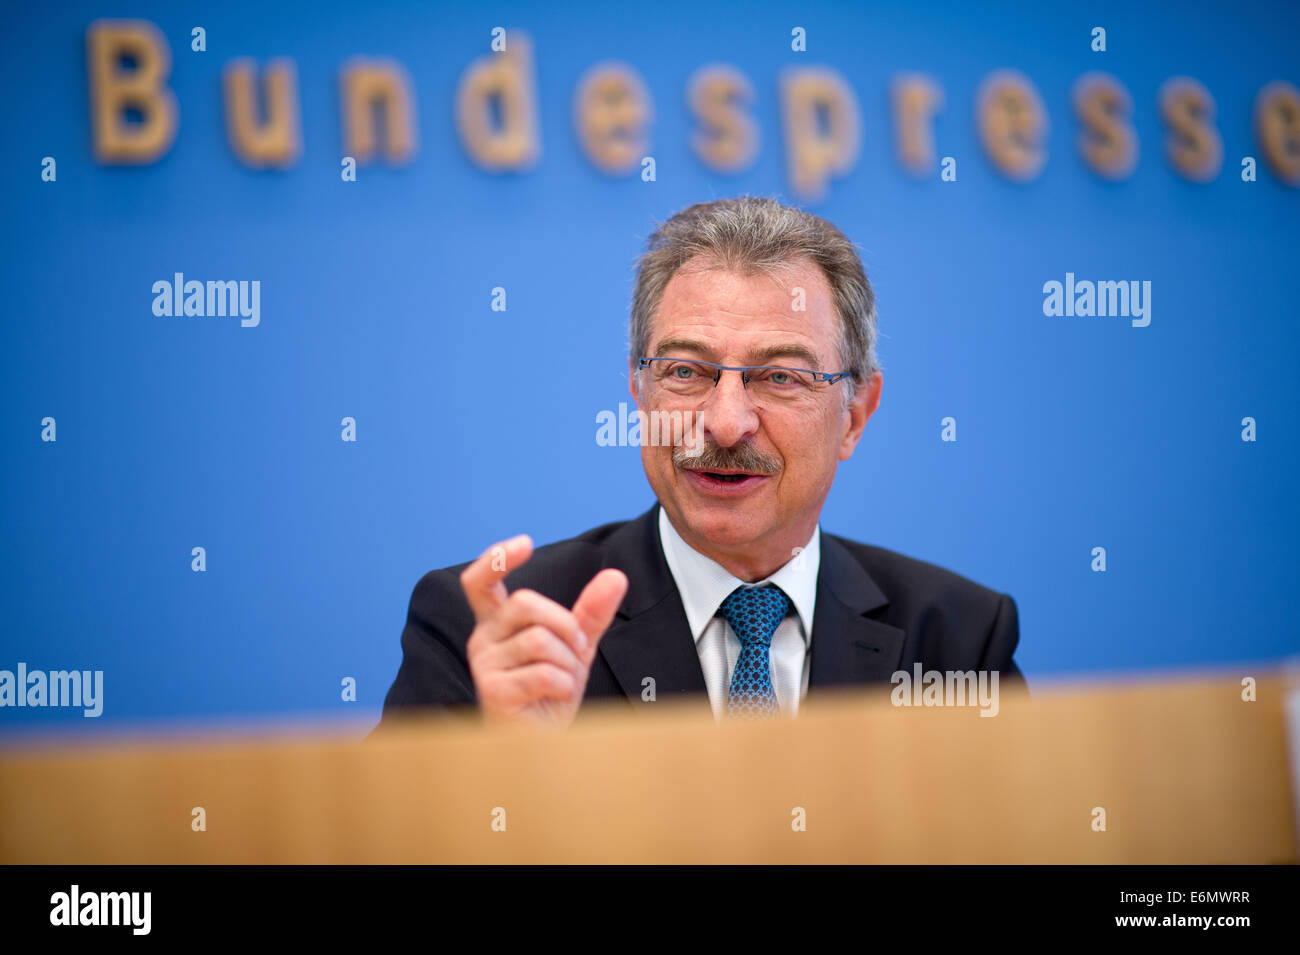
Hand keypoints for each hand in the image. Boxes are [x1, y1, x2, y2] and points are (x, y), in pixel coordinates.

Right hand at [460, 534, 628, 726]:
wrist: (545, 746)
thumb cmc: (551, 695)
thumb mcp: (575, 647)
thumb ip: (590, 612)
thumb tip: (615, 575)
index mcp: (496, 624)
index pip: (479, 582)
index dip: (496, 559)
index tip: (525, 543)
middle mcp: (482, 640)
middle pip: (525, 603)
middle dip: (565, 624)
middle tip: (576, 651)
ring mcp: (484, 668)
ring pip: (539, 640)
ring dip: (567, 662)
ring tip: (565, 681)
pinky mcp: (494, 693)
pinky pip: (542, 672)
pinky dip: (564, 684)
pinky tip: (559, 697)